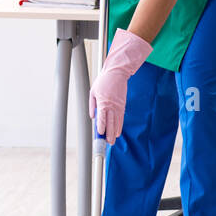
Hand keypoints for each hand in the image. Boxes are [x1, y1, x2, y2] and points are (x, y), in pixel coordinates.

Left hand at [89, 29, 151, 143]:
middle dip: (109, 134)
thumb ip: (92, 105)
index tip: (100, 134)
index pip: (102, 117)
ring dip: (115, 132)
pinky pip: (121, 118)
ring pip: (117, 122)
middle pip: (110, 122)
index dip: (101, 127)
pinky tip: (118, 132)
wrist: (117, 73)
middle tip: (108, 143)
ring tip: (113, 141)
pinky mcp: (122, 105)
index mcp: (103, 102)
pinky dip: (119, 125)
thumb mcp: (93, 91)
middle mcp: (112, 105)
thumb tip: (92, 117)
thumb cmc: (103, 81)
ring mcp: (118, 106)